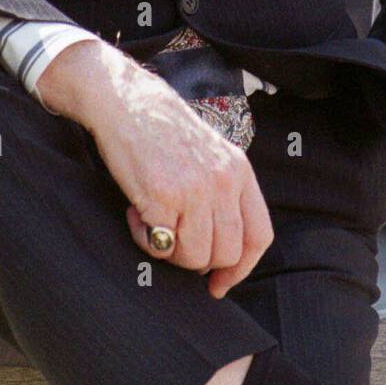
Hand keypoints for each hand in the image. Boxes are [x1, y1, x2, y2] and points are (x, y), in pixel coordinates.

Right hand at [36, 39, 273, 296]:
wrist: (126, 101)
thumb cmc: (162, 130)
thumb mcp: (210, 154)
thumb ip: (223, 194)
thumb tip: (221, 251)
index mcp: (239, 171)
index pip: (259, 235)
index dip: (241, 268)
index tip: (219, 283)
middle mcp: (223, 181)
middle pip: (227, 253)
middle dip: (198, 261)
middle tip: (172, 242)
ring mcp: (195, 189)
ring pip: (196, 257)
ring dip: (170, 252)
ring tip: (152, 221)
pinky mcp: (163, 196)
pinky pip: (161, 246)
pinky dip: (145, 240)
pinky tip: (136, 214)